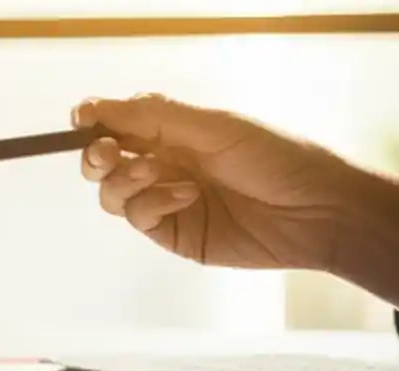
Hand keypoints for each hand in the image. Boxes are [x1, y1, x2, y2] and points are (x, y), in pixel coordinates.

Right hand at [74, 93, 363, 271]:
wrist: (316, 209)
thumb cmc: (275, 155)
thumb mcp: (213, 125)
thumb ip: (154, 116)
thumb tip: (97, 108)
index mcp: (174, 130)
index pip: (119, 122)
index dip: (95, 120)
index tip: (83, 119)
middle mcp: (165, 163)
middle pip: (105, 161)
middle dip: (96, 155)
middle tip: (106, 152)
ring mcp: (167, 201)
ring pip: (113, 193)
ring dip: (125, 179)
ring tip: (158, 172)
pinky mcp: (175, 235)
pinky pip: (140, 217)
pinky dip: (152, 203)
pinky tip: (187, 195)